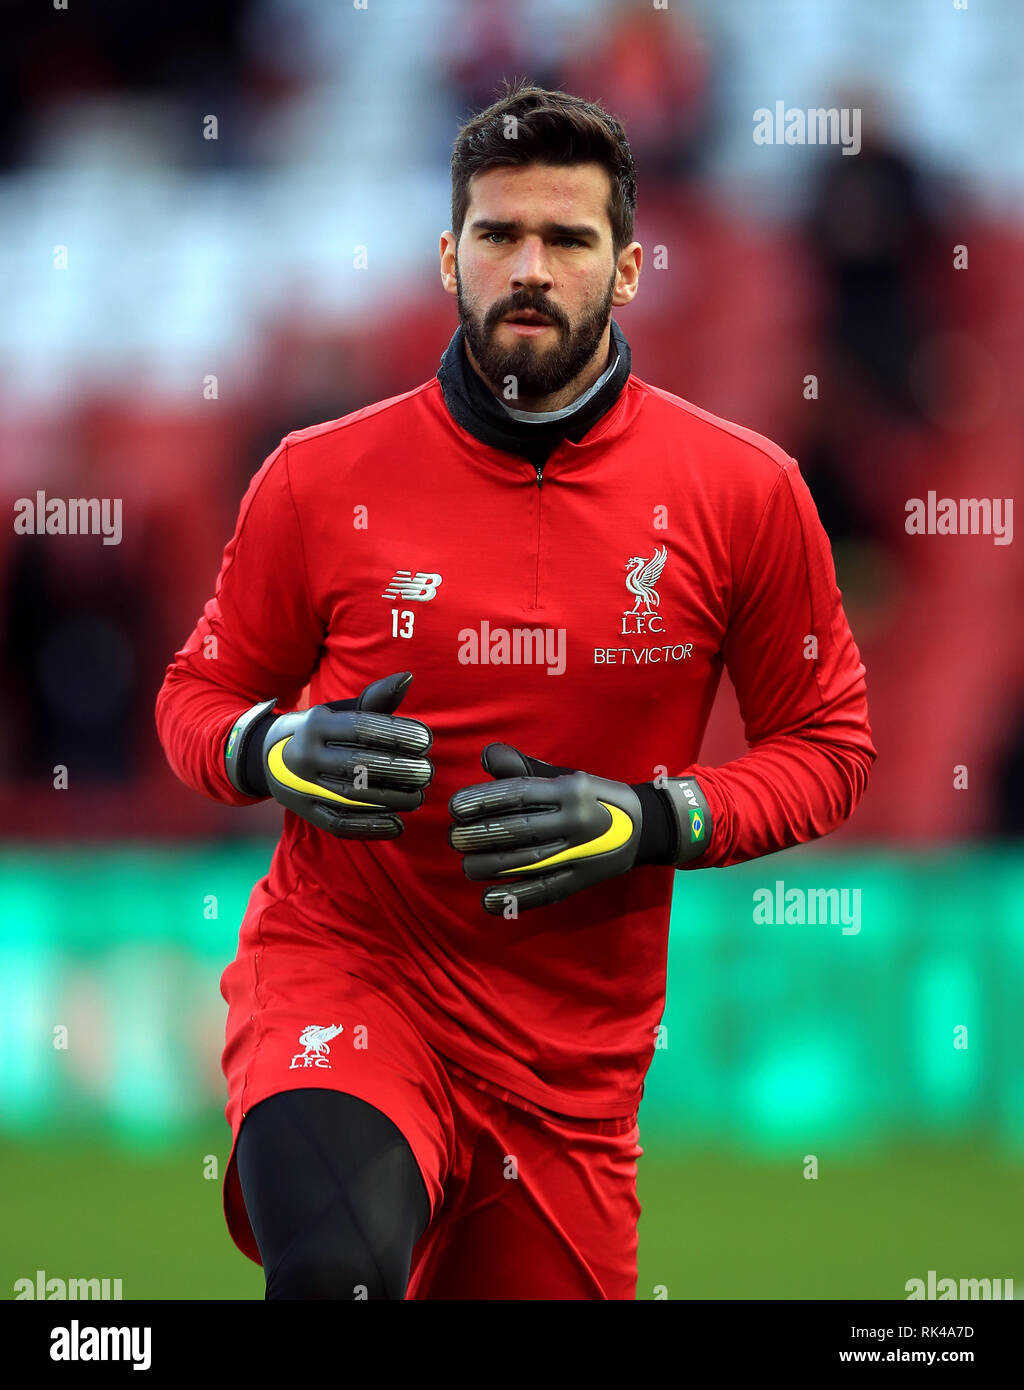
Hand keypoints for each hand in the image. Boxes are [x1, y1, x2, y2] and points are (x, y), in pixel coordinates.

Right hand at [263, 671, 432, 838]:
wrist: (266, 757)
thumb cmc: (321, 731)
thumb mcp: (340, 711)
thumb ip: (375, 700)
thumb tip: (408, 678)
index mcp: (315, 724)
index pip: (360, 728)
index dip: (396, 734)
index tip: (426, 740)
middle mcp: (305, 755)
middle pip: (357, 764)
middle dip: (398, 768)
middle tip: (427, 772)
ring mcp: (302, 786)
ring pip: (351, 796)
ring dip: (390, 799)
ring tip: (417, 796)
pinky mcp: (306, 812)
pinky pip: (339, 823)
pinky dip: (370, 827)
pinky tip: (397, 824)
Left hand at [448, 744, 642, 914]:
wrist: (643, 827)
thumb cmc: (590, 798)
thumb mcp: (562, 776)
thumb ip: (522, 769)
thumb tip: (486, 756)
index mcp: (570, 789)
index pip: (520, 794)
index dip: (484, 800)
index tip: (456, 807)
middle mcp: (576, 820)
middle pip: (521, 829)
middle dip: (482, 835)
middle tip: (455, 838)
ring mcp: (580, 853)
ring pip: (528, 862)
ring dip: (490, 866)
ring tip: (467, 865)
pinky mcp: (582, 880)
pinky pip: (545, 891)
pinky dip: (515, 898)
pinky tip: (488, 900)